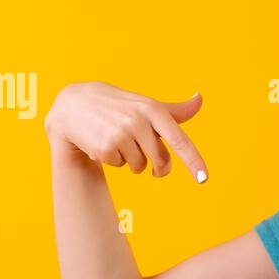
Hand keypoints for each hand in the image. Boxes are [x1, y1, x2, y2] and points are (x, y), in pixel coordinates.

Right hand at [43, 81, 207, 181]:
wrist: (74, 104)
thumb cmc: (118, 106)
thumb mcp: (145, 104)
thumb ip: (175, 110)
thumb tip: (200, 99)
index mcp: (153, 109)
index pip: (179, 140)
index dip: (193, 160)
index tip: (204, 178)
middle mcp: (139, 121)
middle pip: (161, 160)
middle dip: (157, 166)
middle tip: (145, 157)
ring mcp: (121, 134)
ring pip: (140, 166)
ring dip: (131, 160)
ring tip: (117, 140)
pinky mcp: (105, 147)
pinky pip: (121, 166)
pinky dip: (114, 160)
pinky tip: (103, 142)